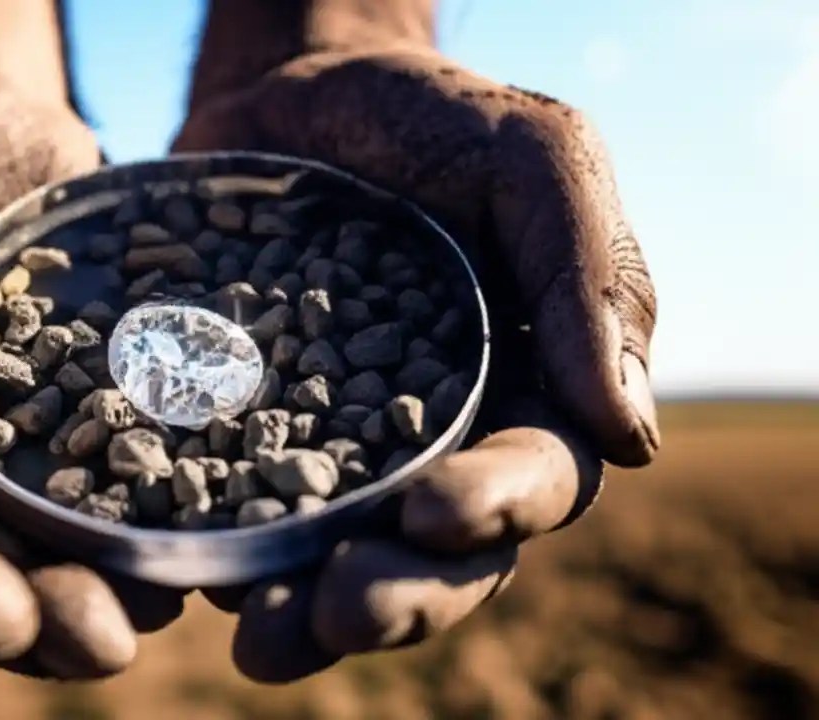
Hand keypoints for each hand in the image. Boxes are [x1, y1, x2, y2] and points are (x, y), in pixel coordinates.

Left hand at [174, 43, 658, 680]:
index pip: (535, 476)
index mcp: (527, 389)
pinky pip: (241, 510)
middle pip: (439, 551)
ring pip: (342, 553)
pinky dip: (223, 553)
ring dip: (310, 606)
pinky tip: (192, 580)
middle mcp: (437, 438)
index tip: (434, 512)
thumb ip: (588, 278)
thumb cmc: (431, 118)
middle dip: (402, 591)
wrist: (296, 92)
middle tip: (343, 611)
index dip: (495, 508)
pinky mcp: (249, 435)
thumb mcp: (533, 158)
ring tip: (265, 638)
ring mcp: (339, 445)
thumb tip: (630, 434)